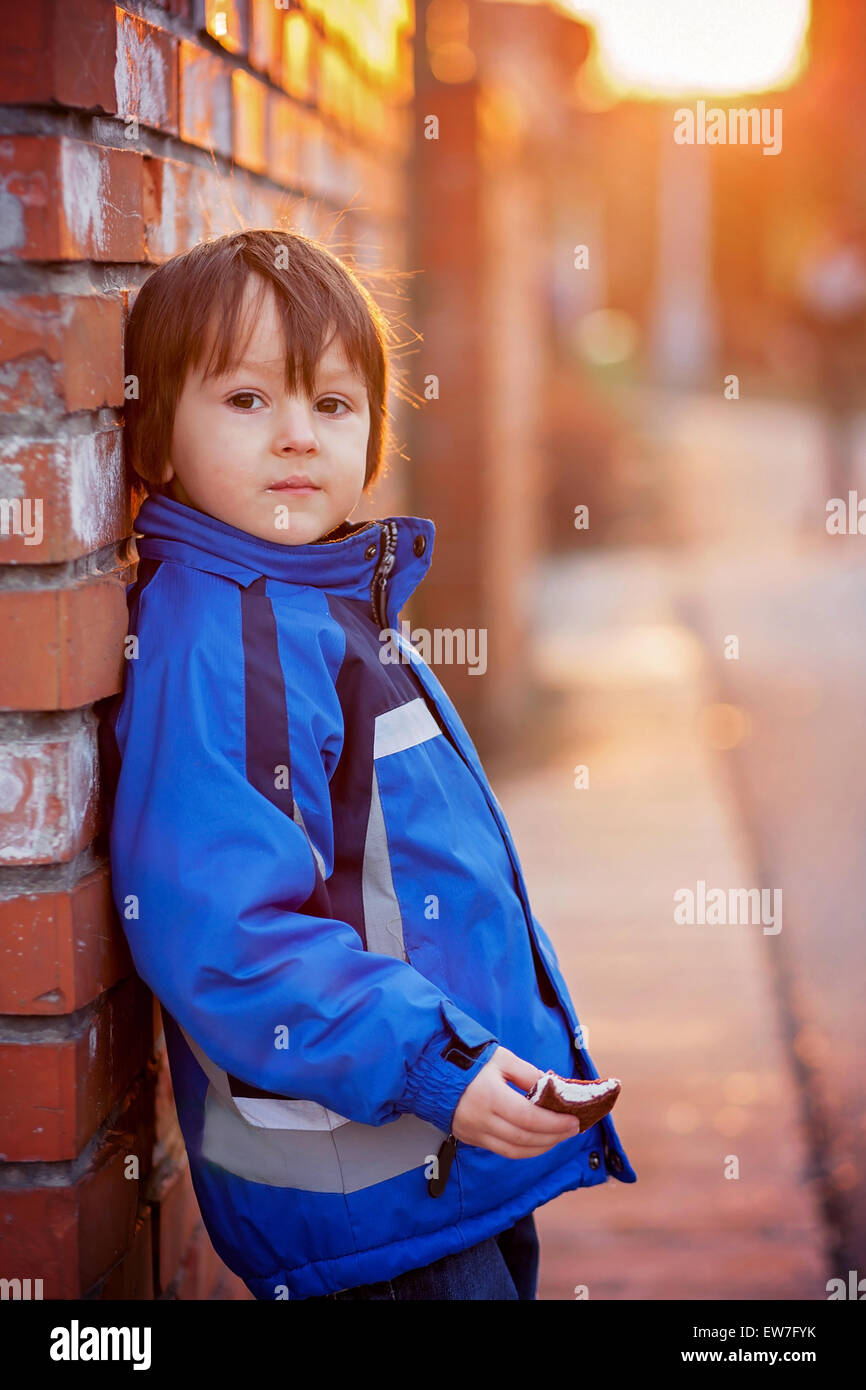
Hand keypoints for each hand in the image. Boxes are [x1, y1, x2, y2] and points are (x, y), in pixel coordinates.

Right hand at [451, 1046, 581, 1157]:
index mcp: (490, 1097)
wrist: (430, 1070)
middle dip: (553, 1137)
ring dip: (540, 1147)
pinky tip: (536, 1140)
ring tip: (558, 1137)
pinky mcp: (470, 1139)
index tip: (574, 1121)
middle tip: (572, 1130)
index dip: (554, 1123)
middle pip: (525, 1139)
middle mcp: (482, 1121)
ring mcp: (474, 1133)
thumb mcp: (501, 1059)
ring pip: (514, 1151)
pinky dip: (523, 1149)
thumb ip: (528, 1074)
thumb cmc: (467, 1060)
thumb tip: (553, 1088)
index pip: (530, 1118)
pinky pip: (501, 1150)